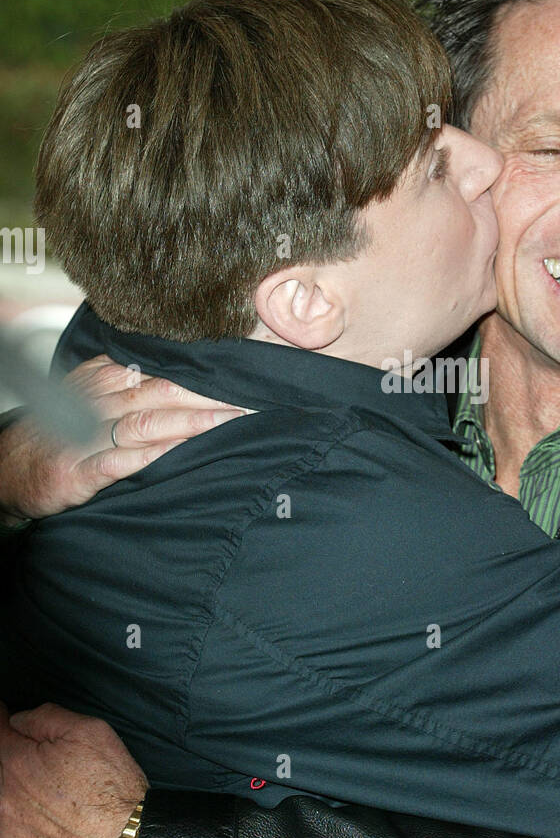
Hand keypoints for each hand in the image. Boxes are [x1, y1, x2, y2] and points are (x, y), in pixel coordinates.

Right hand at [0, 354, 247, 523]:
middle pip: (165, 390)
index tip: (246, 372)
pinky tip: (185, 452)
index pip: (164, 367)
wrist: (6, 469)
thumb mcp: (93, 398)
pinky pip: (121, 459)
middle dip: (214, 394)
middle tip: (256, 397)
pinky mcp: (78, 470)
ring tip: (236, 421)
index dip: (206, 370)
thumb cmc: (59, 434)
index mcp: (105, 377)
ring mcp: (85, 435)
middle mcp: (98, 400)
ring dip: (196, 422)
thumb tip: (194, 377)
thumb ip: (136, 385)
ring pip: (149, 421)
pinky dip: (155, 454)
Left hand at [0, 702, 147, 837]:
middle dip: (16, 767)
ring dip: (18, 803)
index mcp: (15, 761)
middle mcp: (2, 799)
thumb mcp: (90, 731)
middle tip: (46, 774)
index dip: (3, 725)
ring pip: (3, 811)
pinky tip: (49, 837)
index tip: (8, 724)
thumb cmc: (112, 789)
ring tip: (52, 808)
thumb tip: (18, 720)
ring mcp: (4, 836)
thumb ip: (45, 718)